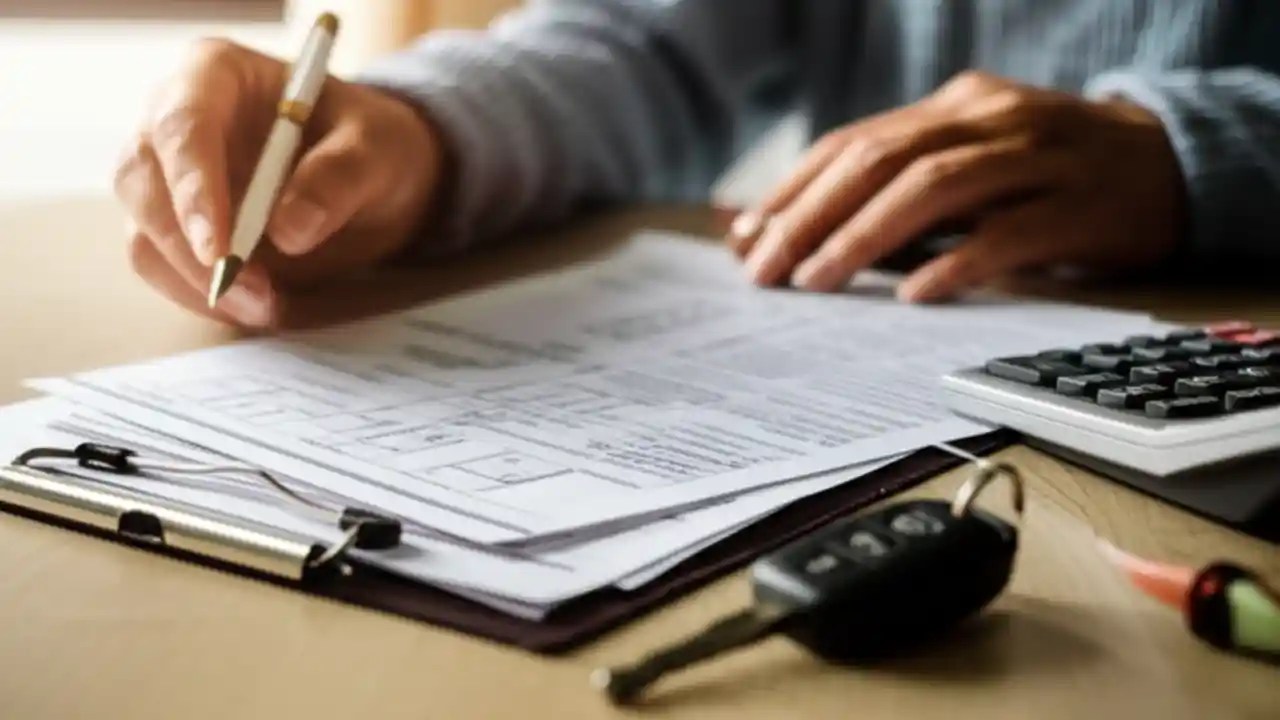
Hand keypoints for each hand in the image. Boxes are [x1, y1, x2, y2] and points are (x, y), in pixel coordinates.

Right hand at [114, 39, 441, 327]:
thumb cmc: (368, 143)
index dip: (193, 188)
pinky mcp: (172, 223)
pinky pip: (162, 266)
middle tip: (255, 296)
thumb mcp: (377, 150)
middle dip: (192, 251)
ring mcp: (165, 172)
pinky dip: (198, 296)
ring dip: (196, 284)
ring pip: (144, 234)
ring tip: (265, 307)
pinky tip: (250, 306)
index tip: (220, 250)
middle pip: (144, 183)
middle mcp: (173, 116)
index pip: (183, 124)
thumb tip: (290, 232)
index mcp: (217, 73)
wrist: (369, 173)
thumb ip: (339, 178)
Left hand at [726, 71, 1184, 300]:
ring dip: (864, 236)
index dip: (793, 190)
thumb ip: (900, 186)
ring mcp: (1039, 158)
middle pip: (881, 160)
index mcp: (956, 106)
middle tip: (763, 270)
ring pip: (935, 188)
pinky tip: (914, 293)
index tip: (744, 238)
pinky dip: (957, 262)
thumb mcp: (972, 162)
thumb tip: (799, 233)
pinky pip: (1010, 233)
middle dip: (811, 216)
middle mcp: (991, 118)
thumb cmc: (1049, 175)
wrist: (1171, 167)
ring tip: (815, 280)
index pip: (854, 143)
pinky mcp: (1080, 205)